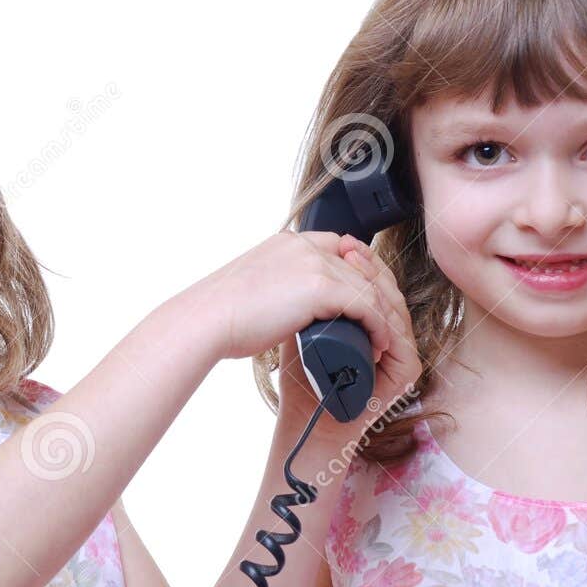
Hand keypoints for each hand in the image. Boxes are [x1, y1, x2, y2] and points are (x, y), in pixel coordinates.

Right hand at [187, 231, 407, 364]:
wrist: (205, 320)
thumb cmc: (218, 315)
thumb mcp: (250, 287)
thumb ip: (273, 286)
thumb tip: (282, 306)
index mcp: (286, 243)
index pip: (336, 247)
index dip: (352, 275)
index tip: (357, 302)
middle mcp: (303, 246)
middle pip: (357, 267)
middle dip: (372, 298)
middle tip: (378, 326)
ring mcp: (313, 262)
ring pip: (367, 287)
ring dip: (381, 316)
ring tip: (382, 341)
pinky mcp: (321, 286)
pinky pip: (365, 305)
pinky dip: (377, 326)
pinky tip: (379, 344)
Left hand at [273, 238, 420, 444]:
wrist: (306, 418)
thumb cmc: (303, 377)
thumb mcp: (307, 326)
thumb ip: (315, 298)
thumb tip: (309, 257)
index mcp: (375, 326)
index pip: (375, 286)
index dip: (361, 263)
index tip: (342, 243)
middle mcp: (393, 337)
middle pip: (388, 292)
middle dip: (370, 268)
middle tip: (350, 249)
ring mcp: (403, 354)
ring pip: (395, 308)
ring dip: (376, 286)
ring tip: (356, 266)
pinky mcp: (408, 370)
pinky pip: (400, 335)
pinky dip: (384, 316)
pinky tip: (368, 299)